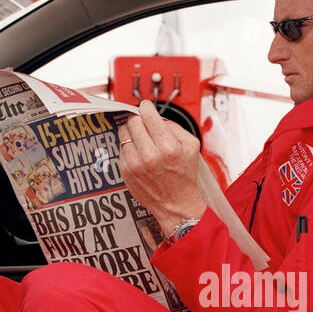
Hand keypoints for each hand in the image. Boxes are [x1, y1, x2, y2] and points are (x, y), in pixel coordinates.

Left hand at [117, 98, 206, 233]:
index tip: (146, 108)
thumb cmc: (184, 175)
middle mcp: (149, 155)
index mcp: (168, 146)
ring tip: (142, 140)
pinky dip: (129, 147)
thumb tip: (155, 116)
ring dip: (132, 132)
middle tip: (145, 125)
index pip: (148, 114)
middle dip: (139, 120)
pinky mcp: (125, 171)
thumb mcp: (191, 146)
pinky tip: (139, 154)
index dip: (146, 108)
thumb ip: (174, 126)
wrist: (175, 203)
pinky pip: (121, 147)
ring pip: (123, 132)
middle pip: (133, 121)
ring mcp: (135, 164)